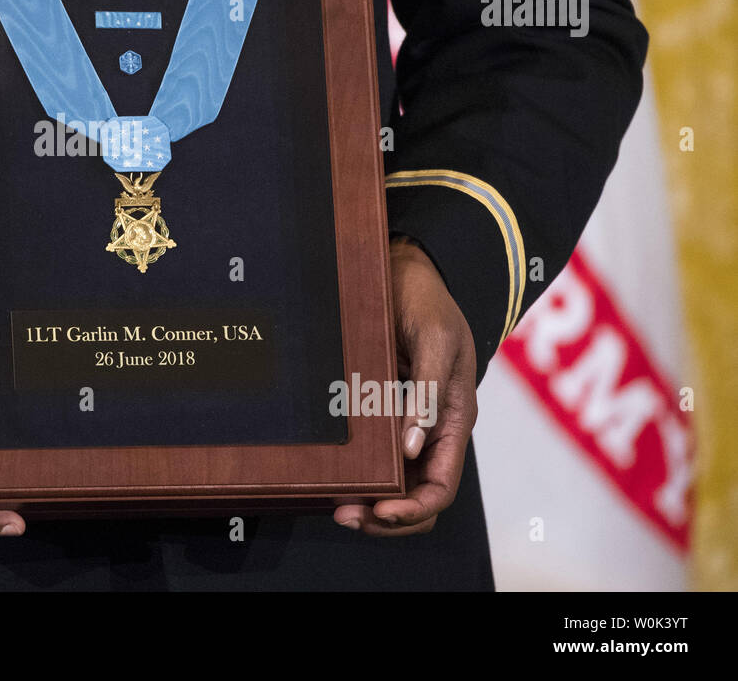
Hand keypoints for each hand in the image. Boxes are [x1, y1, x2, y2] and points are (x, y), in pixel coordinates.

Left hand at [333, 237, 477, 535]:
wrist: (407, 270)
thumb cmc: (428, 302)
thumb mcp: (436, 340)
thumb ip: (427, 393)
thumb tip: (411, 447)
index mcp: (453, 418)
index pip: (440, 487)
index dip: (413, 509)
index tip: (379, 511)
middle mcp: (432, 428)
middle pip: (416, 496)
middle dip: (385, 516)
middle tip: (343, 515)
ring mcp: (407, 421)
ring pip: (394, 482)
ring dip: (368, 499)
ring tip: (335, 503)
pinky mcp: (383, 407)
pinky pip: (375, 453)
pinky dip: (358, 471)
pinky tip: (332, 473)